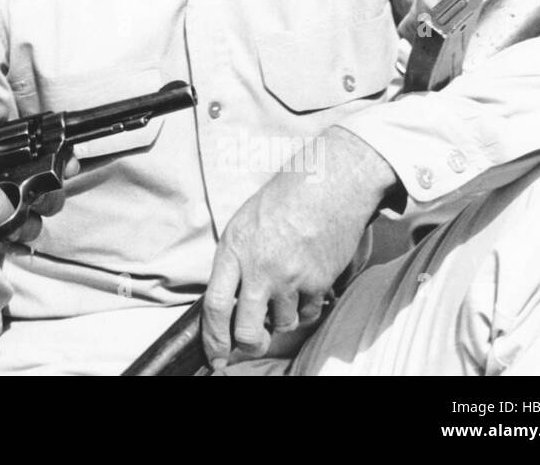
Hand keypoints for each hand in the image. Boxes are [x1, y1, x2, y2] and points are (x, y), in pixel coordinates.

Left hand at [0, 102, 79, 253]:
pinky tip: (9, 243)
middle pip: (39, 194)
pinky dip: (7, 245)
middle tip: (43, 197)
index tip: (67, 163)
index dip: (58, 162)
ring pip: (24, 223)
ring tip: (22, 223)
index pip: (35, 160)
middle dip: (49, 196)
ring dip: (30, 224)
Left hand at [201, 127, 395, 368]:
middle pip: (245, 329)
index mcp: (233, 250)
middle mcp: (259, 268)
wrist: (327, 184)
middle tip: (252, 343)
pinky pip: (308, 312)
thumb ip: (235, 262)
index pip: (214, 306)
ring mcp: (290, 277)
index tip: (214, 355)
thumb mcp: (244, 224)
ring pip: (281, 323)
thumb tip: (227, 301)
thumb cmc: (283, 201)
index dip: (213, 338)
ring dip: (282, 317)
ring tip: (286, 287)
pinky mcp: (318, 282)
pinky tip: (307, 283)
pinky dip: (306, 307)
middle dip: (248, 344)